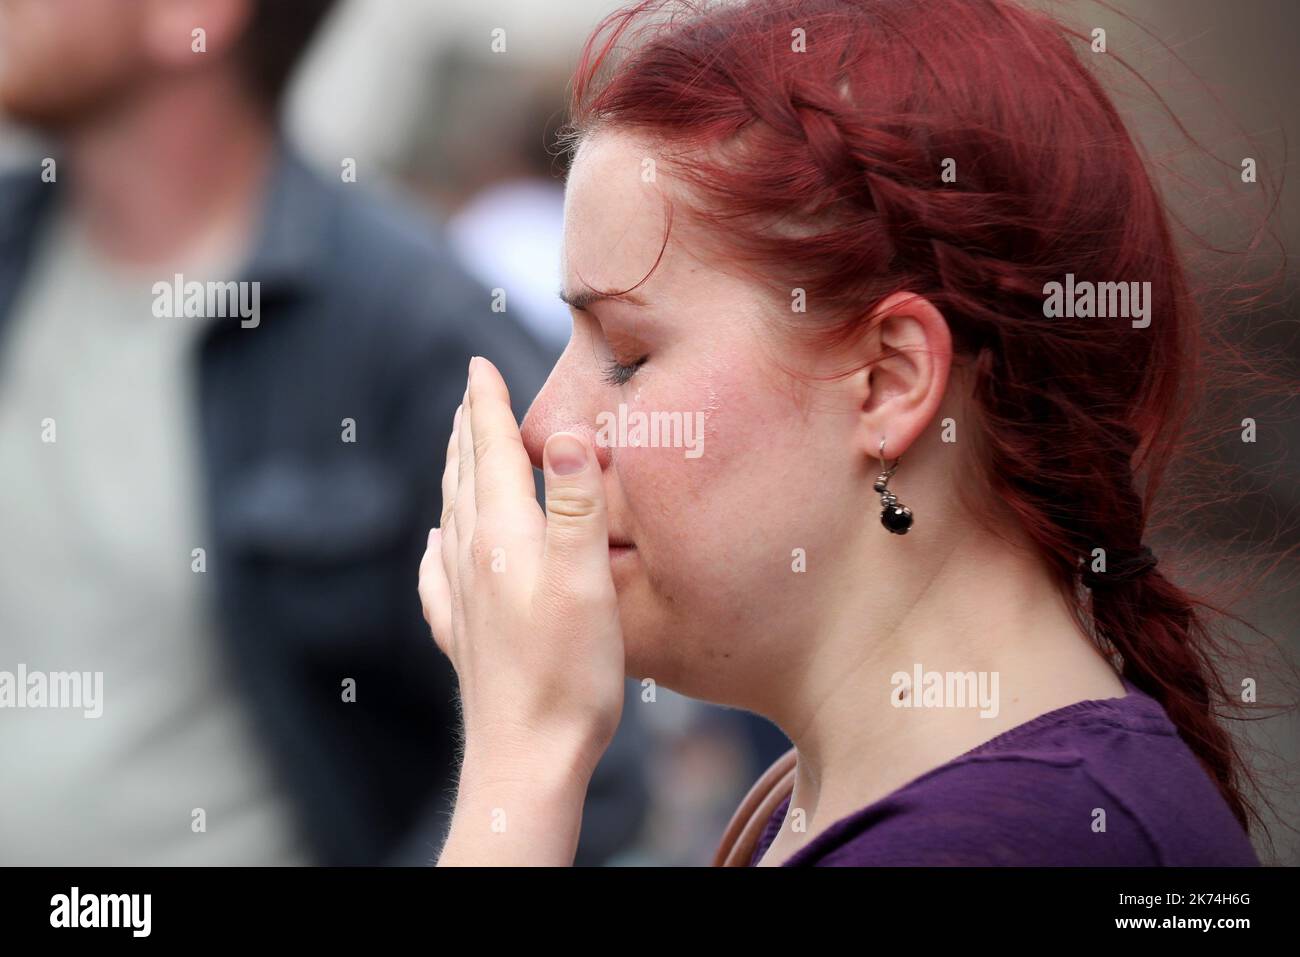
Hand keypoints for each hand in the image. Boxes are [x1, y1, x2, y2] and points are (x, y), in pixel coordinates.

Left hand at [419, 357, 624, 863]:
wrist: (528, 758)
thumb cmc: (568, 672)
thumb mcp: (586, 579)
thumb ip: (574, 504)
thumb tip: (563, 433)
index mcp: (504, 537)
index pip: (489, 452)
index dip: (486, 405)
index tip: (479, 364)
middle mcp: (473, 559)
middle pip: (463, 477)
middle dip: (467, 430)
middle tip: (470, 395)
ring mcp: (463, 599)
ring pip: (451, 517)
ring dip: (455, 474)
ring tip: (458, 450)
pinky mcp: (464, 634)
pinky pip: (438, 572)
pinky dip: (438, 544)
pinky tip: (436, 546)